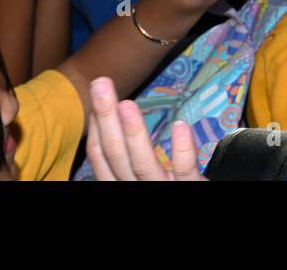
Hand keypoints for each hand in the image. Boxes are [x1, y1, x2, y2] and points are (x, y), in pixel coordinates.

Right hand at [86, 76, 205, 180]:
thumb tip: (117, 116)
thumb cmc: (166, 185)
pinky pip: (184, 171)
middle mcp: (135, 188)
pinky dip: (182, 150)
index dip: (96, 126)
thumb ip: (132, 156)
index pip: (102, 157)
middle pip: (115, 155)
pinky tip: (180, 125)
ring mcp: (162, 189)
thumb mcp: (145, 174)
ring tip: (126, 103)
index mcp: (123, 183)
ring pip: (142, 164)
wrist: (192, 201)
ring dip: (133, 133)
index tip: (94, 95)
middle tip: (100, 83)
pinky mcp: (188, 189)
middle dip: (106, 118)